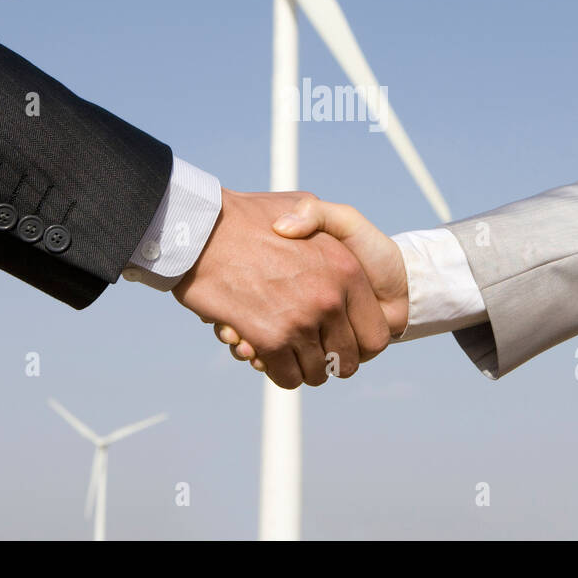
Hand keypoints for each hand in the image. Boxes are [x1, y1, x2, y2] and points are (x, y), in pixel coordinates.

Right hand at [173, 189, 389, 388]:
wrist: (202, 226)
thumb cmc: (251, 214)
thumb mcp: (304, 202)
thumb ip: (324, 221)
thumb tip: (337, 254)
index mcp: (346, 271)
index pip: (374, 336)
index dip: (360, 346)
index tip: (341, 343)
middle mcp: (329, 300)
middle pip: (345, 361)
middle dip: (330, 363)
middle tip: (313, 352)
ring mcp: (300, 321)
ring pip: (316, 373)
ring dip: (302, 368)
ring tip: (289, 351)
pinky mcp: (271, 339)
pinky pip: (286, 375)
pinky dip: (278, 372)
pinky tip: (265, 354)